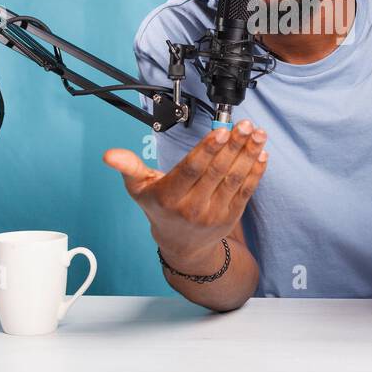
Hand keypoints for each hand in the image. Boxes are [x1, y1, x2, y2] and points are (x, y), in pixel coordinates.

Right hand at [102, 120, 268, 266]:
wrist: (181, 245)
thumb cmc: (159, 209)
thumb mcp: (139, 189)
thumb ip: (128, 167)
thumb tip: (110, 155)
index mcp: (169, 197)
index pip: (191, 170)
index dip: (207, 150)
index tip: (221, 131)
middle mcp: (193, 207)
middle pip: (217, 171)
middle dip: (234, 145)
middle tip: (246, 125)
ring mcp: (214, 213)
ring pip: (234, 179)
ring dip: (249, 155)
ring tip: (258, 135)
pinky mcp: (231, 215)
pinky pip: (246, 191)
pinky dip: (255, 171)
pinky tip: (261, 153)